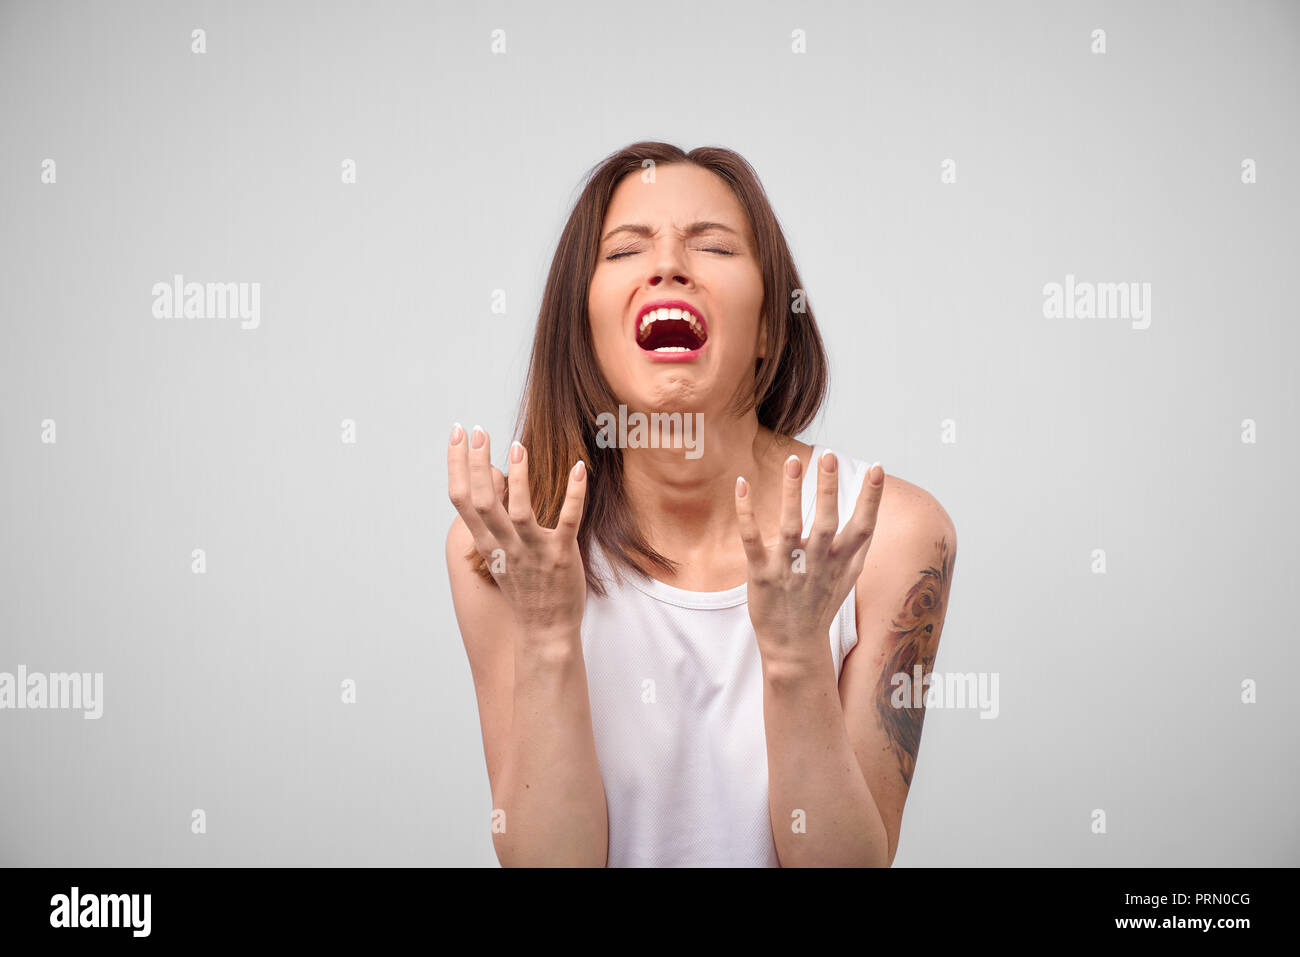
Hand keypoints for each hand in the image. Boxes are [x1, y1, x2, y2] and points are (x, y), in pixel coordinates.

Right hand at [447, 424, 588, 639]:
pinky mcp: (562, 556)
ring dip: (519, 477)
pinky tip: (579, 469)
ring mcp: (534, 552)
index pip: (462, 500)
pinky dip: (574, 495)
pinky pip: (568, 520)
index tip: (456, 434)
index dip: (456, 465)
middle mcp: (505, 546)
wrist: (545, 632)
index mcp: (487, 544)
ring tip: (518, 445)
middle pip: (483, 500)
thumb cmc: (524, 590)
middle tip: (477, 429)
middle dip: (476, 463)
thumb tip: (489, 483)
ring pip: (520, 510)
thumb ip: (492, 524)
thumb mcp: (498, 556)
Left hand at [735, 451, 883, 671]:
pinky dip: (746, 511)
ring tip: (793, 461)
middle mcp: (818, 562)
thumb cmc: (821, 603)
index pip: (863, 525)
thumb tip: (874, 505)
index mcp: (842, 560)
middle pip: (827, 521)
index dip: (872, 497)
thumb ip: (860, 543)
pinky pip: (752, 538)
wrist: (795, 646)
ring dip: (791, 492)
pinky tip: (742, 483)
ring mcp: (789, 567)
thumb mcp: (849, 575)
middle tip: (830, 455)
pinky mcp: (761, 572)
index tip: (877, 467)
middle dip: (828, 488)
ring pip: (790, 525)